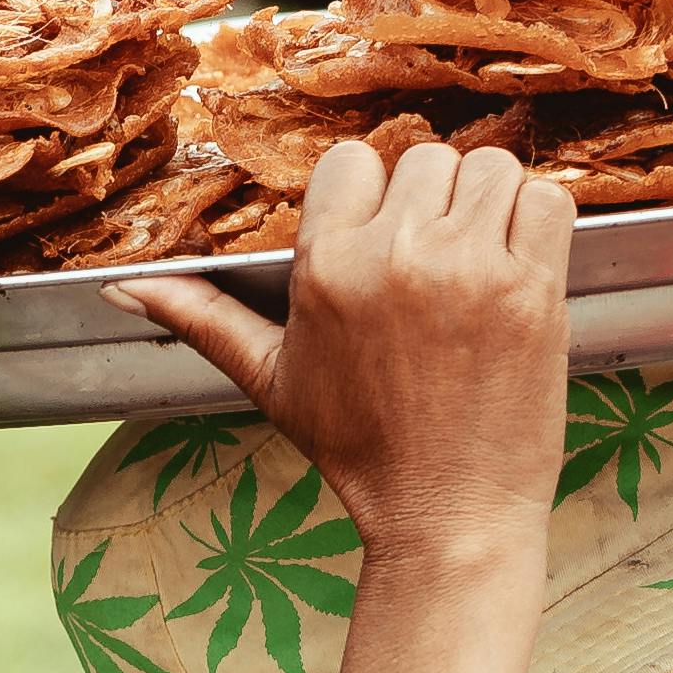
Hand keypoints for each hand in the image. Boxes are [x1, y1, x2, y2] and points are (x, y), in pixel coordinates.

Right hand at [115, 134, 574, 569]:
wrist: (448, 515)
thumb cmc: (360, 451)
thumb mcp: (269, 380)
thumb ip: (202, 319)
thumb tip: (126, 289)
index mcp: (329, 267)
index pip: (352, 161)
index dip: (370, 196)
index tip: (381, 241)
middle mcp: (398, 255)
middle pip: (423, 158)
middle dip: (429, 203)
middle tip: (432, 265)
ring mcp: (473, 268)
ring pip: (488, 168)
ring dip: (487, 205)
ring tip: (477, 262)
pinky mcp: (535, 288)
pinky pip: (547, 198)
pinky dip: (537, 220)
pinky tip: (518, 265)